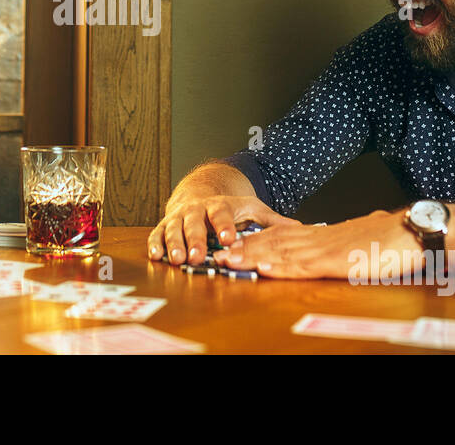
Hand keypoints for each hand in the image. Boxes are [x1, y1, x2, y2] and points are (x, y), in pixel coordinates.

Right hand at [147, 195, 298, 265]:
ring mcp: (179, 217)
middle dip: (195, 240)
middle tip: (197, 256)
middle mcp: (196, 210)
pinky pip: (157, 233)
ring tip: (178, 260)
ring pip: (173, 229)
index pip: (221, 214)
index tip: (229, 239)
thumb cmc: (228, 209)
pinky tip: (156, 256)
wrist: (199, 193)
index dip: (224, 226)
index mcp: (219, 206)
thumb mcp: (251, 209)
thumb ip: (271, 220)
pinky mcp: (165, 225)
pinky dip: (156, 244)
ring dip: (175, 244)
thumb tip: (298, 228)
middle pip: (194, 223)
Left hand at [213, 209, 421, 278]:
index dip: (257, 241)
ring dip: (250, 256)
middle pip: (272, 242)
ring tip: (226, 260)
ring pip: (279, 252)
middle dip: (243, 248)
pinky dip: (277, 266)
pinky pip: (299, 266)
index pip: (282, 236)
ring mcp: (324, 250)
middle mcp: (318, 239)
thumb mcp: (365, 239)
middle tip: (217, 253)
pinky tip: (260, 267)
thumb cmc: (394, 239)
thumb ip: (351, 241)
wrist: (412, 232)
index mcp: (324, 236)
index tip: (236, 245)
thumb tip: (351, 242)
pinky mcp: (333, 263)